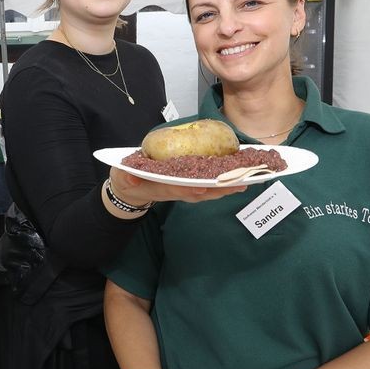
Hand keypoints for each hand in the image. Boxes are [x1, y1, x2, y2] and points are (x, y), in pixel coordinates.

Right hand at [110, 169, 244, 206]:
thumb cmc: (129, 178)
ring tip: (246, 181)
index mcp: (160, 187)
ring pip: (208, 192)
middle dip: (218, 188)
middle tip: (239, 183)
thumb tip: (130, 178)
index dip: (190, 188)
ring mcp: (184, 191)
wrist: (131, 189)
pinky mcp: (189, 188)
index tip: (203, 186)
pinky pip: (209, 188)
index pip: (176, 188)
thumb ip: (126, 176)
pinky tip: (239, 180)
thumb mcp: (123, 176)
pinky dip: (224, 185)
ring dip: (226, 188)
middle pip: (199, 192)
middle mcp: (176, 191)